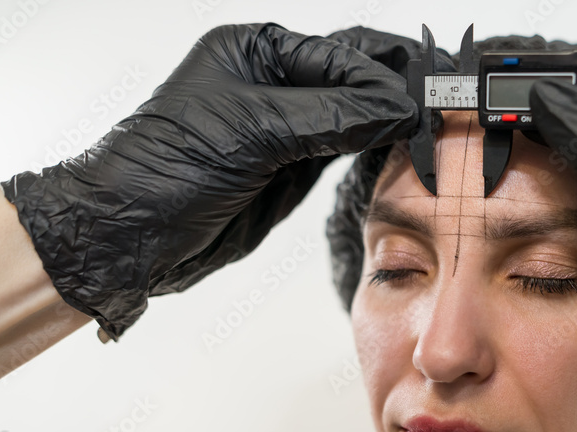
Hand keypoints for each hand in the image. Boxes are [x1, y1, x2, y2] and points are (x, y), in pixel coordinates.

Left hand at [1, 23, 418, 340]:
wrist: (135, 235)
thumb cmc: (167, 168)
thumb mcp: (256, 132)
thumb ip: (331, 116)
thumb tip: (396, 107)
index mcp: (255, 51)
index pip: (341, 53)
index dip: (386, 77)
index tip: (422, 102)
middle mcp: (272, 83)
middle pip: (352, 77)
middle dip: (395, 91)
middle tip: (441, 105)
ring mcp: (283, 127)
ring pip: (352, 114)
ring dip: (388, 122)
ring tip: (430, 129)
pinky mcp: (289, 166)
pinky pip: (342, 149)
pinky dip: (372, 149)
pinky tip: (398, 150)